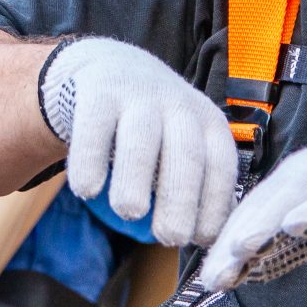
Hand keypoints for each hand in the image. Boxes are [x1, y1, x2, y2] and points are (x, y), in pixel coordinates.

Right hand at [38, 37, 237, 245]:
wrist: (110, 66)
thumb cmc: (155, 125)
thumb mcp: (182, 143)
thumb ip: (194, 184)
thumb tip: (206, 240)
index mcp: (206, 122)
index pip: (219, 165)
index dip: (214, 203)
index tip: (201, 239)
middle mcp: (177, 105)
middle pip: (185, 153)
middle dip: (180, 198)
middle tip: (170, 237)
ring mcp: (137, 95)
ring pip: (141, 139)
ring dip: (136, 179)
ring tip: (130, 212)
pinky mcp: (98, 92)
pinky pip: (94, 128)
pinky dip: (90, 160)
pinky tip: (87, 190)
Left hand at [199, 105, 306, 290]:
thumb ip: (292, 248)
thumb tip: (247, 274)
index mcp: (295, 185)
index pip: (252, 218)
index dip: (226, 249)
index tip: (206, 283)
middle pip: (263, 205)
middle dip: (234, 241)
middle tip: (212, 275)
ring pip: (294, 192)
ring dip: (265, 219)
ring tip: (241, 246)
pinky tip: (299, 223)